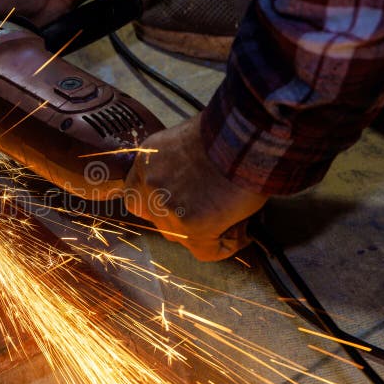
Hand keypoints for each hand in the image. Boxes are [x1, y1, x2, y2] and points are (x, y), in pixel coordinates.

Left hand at [124, 115, 267, 260]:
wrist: (245, 136)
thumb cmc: (225, 133)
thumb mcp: (184, 141)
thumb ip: (174, 167)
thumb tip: (186, 188)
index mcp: (147, 162)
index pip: (138, 198)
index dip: (159, 206)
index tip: (178, 205)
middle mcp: (151, 185)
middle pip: (160, 221)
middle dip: (183, 220)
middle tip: (212, 209)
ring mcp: (168, 208)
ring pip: (182, 237)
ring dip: (208, 230)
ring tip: (234, 211)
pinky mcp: (191, 226)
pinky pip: (208, 250)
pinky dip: (228, 243)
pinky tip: (243, 229)